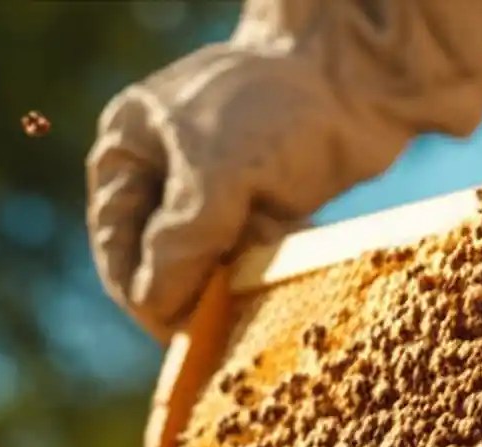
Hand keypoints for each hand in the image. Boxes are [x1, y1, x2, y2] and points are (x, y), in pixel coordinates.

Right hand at [86, 43, 405, 340]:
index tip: (171, 334)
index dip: (140, 291)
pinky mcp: (271, 204)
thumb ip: (180, 243)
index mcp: (131, 150)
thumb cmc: (276, 108)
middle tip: (218, 330)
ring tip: (255, 294)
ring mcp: (222, 189)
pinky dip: (267, 269)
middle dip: (192, 291)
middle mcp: (169, 170)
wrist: (363, 77)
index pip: (118, 240)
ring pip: (214, 262)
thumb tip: (152, 307)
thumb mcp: (214, 176)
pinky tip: (283, 272)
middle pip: (165, 258)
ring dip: (233, 283)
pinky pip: (256, 257)